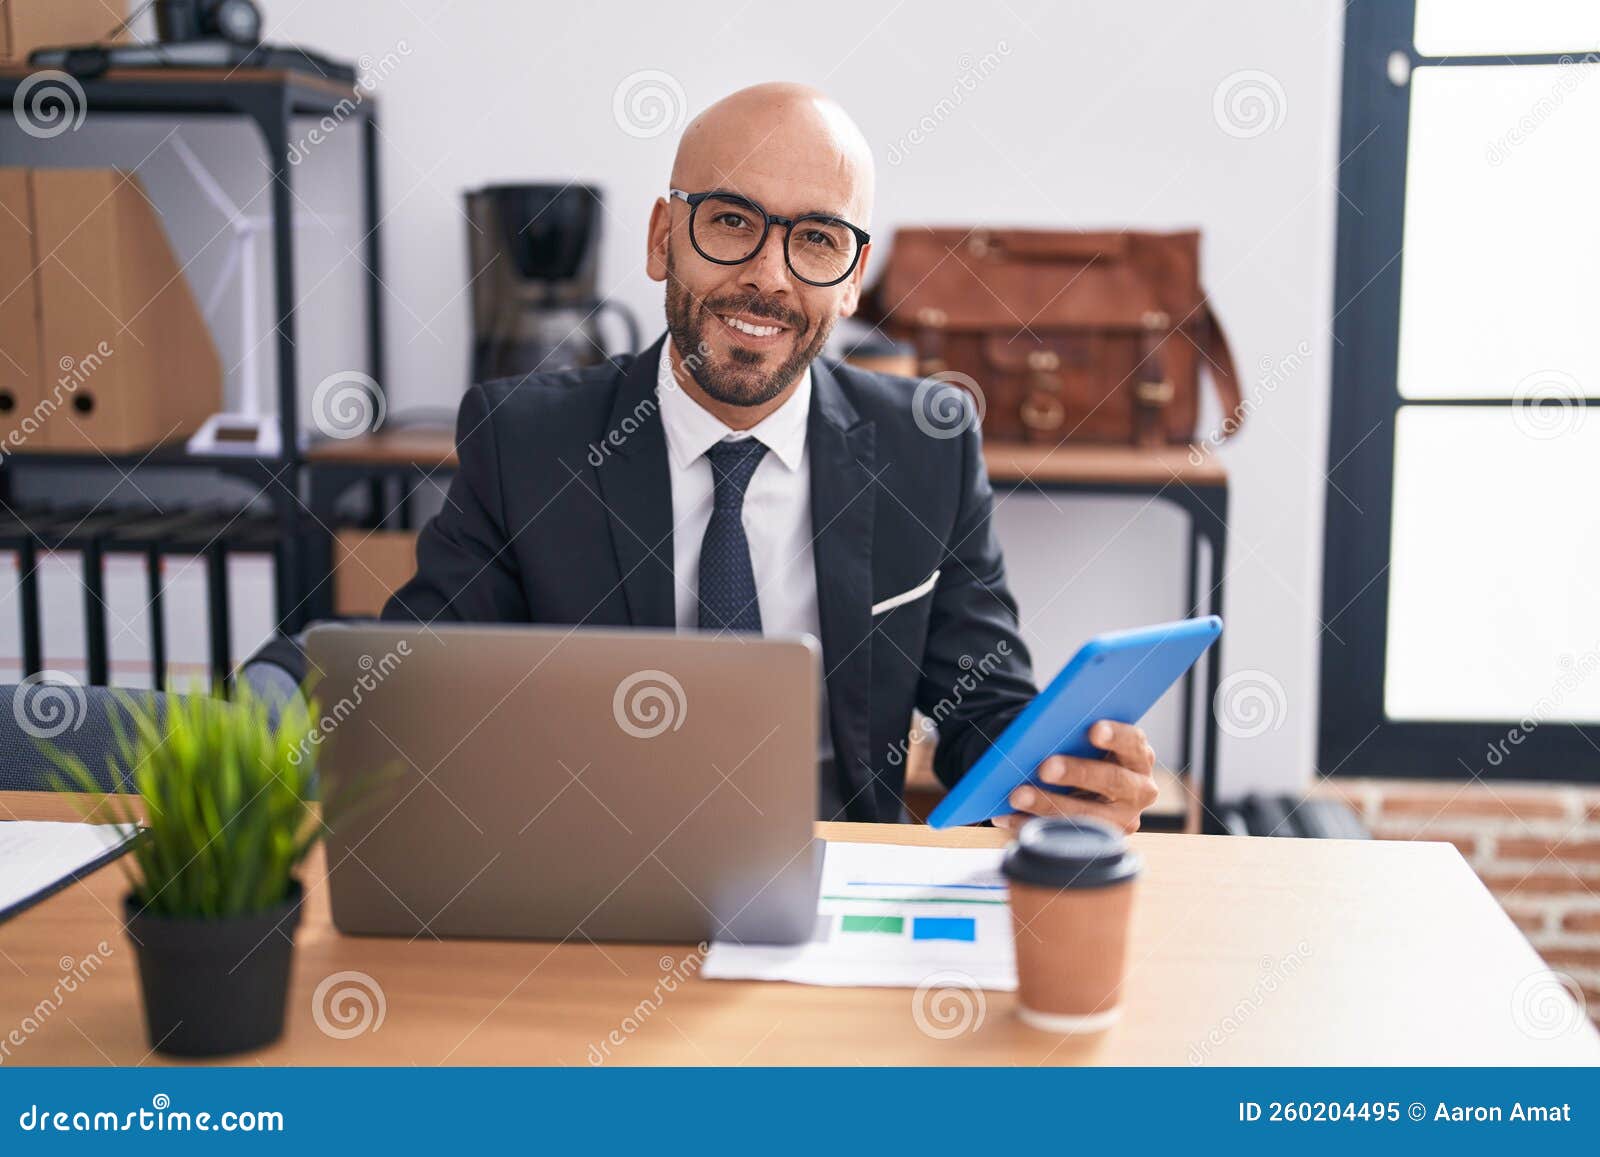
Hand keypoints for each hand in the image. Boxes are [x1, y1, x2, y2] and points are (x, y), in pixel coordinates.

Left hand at [994, 721, 1158, 834]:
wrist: (1084, 788)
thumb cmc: (1081, 756)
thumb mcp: (1084, 744)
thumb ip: (1073, 736)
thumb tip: (1038, 734)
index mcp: (1138, 757)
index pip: (1134, 742)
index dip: (1115, 735)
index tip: (1093, 730)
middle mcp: (1139, 790)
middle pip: (1112, 780)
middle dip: (1077, 772)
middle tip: (1045, 767)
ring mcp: (1123, 820)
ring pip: (1087, 815)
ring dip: (1048, 805)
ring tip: (1017, 796)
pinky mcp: (1099, 843)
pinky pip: (1065, 837)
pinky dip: (1032, 824)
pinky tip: (1007, 816)